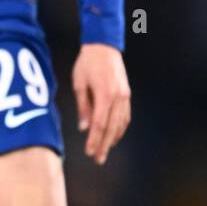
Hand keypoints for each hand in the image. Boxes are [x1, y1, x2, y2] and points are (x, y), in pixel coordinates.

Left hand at [72, 43, 130, 164]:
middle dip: (104, 145)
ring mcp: (125, 96)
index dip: (95, 141)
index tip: (90, 152)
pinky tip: (114, 135)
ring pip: (120, 124)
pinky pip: (125, 116)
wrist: (103, 46)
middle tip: (98, 159)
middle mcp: (118, 98)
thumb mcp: (79, 84)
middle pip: (111, 128)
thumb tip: (84, 128)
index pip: (99, 124)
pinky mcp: (127, 94)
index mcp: (105, 95)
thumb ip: (83, 107)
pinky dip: (120, 128)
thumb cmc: (87, 63)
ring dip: (113, 139)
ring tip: (105, 150)